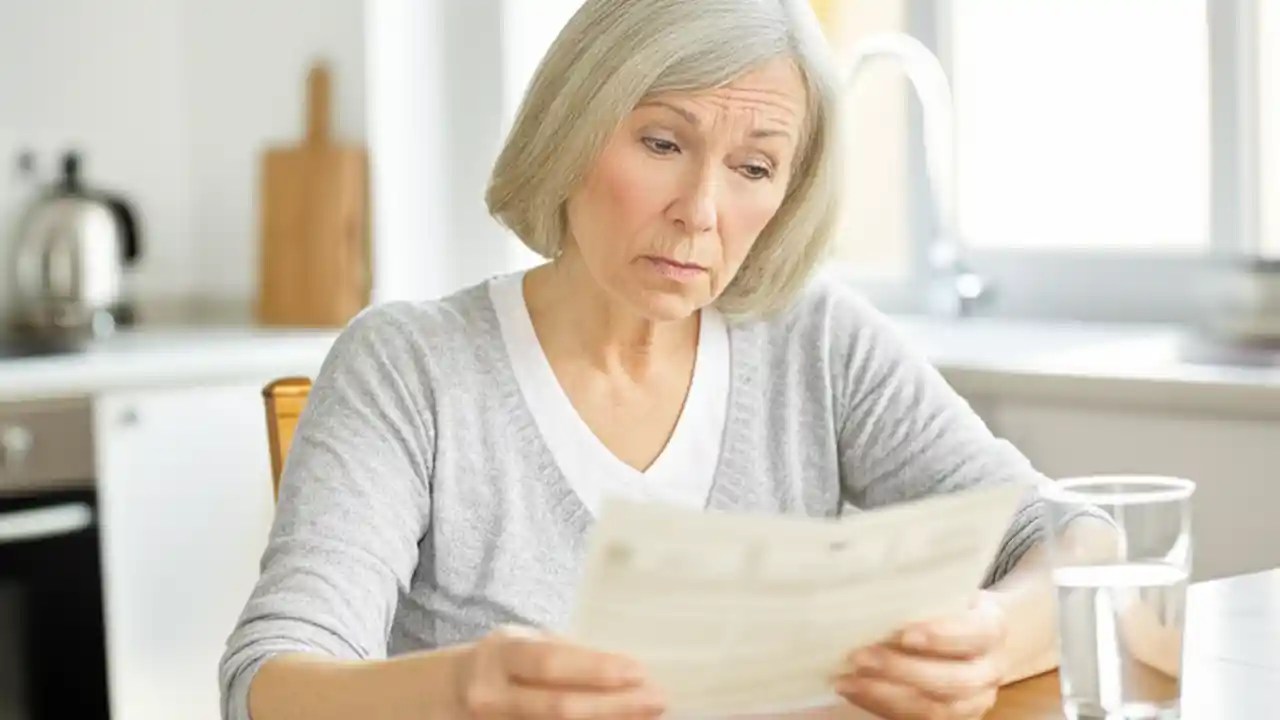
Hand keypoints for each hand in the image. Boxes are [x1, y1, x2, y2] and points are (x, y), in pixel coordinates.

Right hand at [457, 626, 666, 718]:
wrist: (439, 698)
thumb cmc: (500, 666)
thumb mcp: (522, 646)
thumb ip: (567, 656)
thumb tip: (627, 671)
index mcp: (500, 656)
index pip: (550, 663)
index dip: (596, 669)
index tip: (639, 672)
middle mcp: (489, 697)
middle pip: (558, 708)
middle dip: (613, 707)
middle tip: (656, 701)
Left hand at [832, 592, 1007, 719]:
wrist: (979, 644)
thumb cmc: (951, 610)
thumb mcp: (949, 592)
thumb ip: (924, 591)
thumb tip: (869, 581)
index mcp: (992, 628)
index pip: (974, 634)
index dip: (942, 637)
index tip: (905, 633)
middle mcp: (989, 671)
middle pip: (953, 680)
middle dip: (902, 671)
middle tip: (859, 657)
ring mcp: (975, 702)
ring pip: (935, 710)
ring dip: (885, 695)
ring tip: (847, 681)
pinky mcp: (953, 719)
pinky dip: (880, 706)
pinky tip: (854, 691)